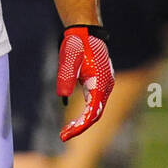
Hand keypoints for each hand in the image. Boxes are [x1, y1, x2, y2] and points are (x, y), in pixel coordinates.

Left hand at [57, 25, 114, 141]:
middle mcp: (105, 87)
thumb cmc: (77, 44)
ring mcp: (103, 86)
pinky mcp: (97, 84)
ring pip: (95, 111)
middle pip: (95, 114)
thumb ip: (66, 77)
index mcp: (100, 83)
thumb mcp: (69, 59)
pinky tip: (73, 122)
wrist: (85, 32)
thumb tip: (63, 95)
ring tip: (66, 132)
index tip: (67, 134)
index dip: (81, 126)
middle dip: (80, 127)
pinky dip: (84, 114)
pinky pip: (93, 104)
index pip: (93, 112)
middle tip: (63, 135)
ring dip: (82, 122)